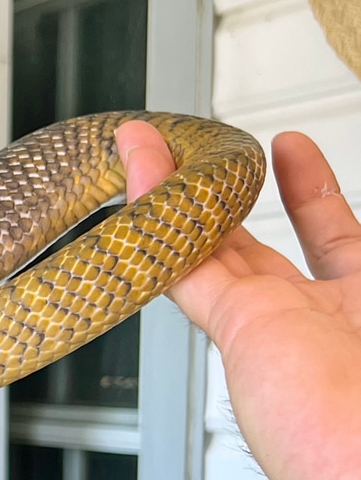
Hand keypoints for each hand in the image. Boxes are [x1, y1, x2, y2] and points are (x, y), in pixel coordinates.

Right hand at [117, 120, 360, 479]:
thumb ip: (355, 262)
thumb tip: (360, 240)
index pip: (331, 235)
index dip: (309, 189)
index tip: (292, 148)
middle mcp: (314, 320)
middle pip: (253, 242)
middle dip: (217, 191)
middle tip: (182, 149)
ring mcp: (272, 328)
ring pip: (210, 247)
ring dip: (172, 191)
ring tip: (144, 147)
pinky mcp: (239, 333)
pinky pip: (191, 265)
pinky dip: (160, 219)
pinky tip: (142, 180)